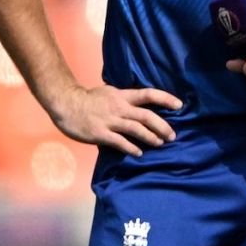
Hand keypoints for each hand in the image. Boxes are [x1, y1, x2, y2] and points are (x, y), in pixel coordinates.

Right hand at [49, 84, 180, 156]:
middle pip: (146, 116)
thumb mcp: (110, 92)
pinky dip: (131, 148)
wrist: (65, 103)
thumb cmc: (88, 99)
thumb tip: (140, 104)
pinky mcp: (100, 134)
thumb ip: (125, 98)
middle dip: (162, 126)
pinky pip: (119, 142)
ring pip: (136, 129)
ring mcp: (109, 121)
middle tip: (172, 135)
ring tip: (160, 143)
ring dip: (150, 137)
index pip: (149, 94)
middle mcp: (119, 108)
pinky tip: (139, 153)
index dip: (166, 99)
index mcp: (123, 96)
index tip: (180, 105)